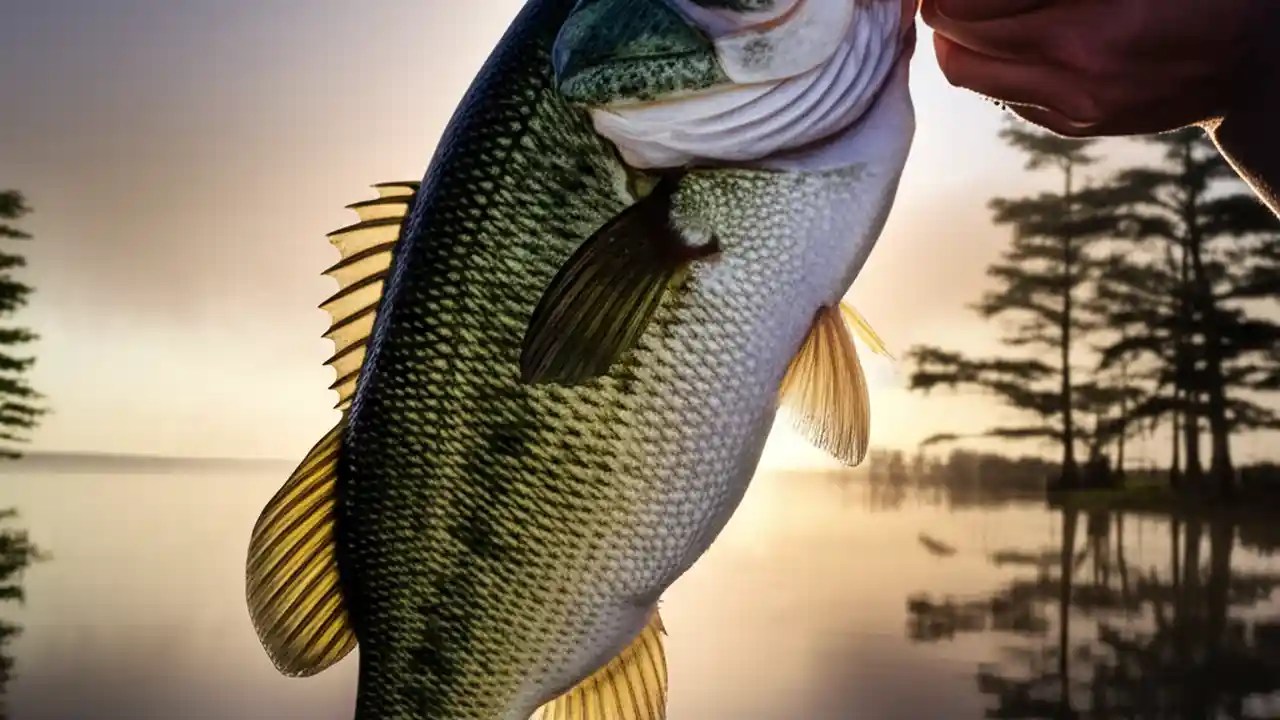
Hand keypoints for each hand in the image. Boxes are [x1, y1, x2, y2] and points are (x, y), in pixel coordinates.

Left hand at [920, 0, 1271, 136]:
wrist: (1248, 59)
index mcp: (1090, 19)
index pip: (970, 4)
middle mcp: (1076, 64)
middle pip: (957, 35)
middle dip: (944, 5)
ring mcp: (1072, 103)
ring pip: (967, 72)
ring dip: (954, 38)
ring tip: (965, 11)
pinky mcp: (1073, 125)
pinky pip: (1000, 92)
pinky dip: (989, 62)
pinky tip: (1007, 36)